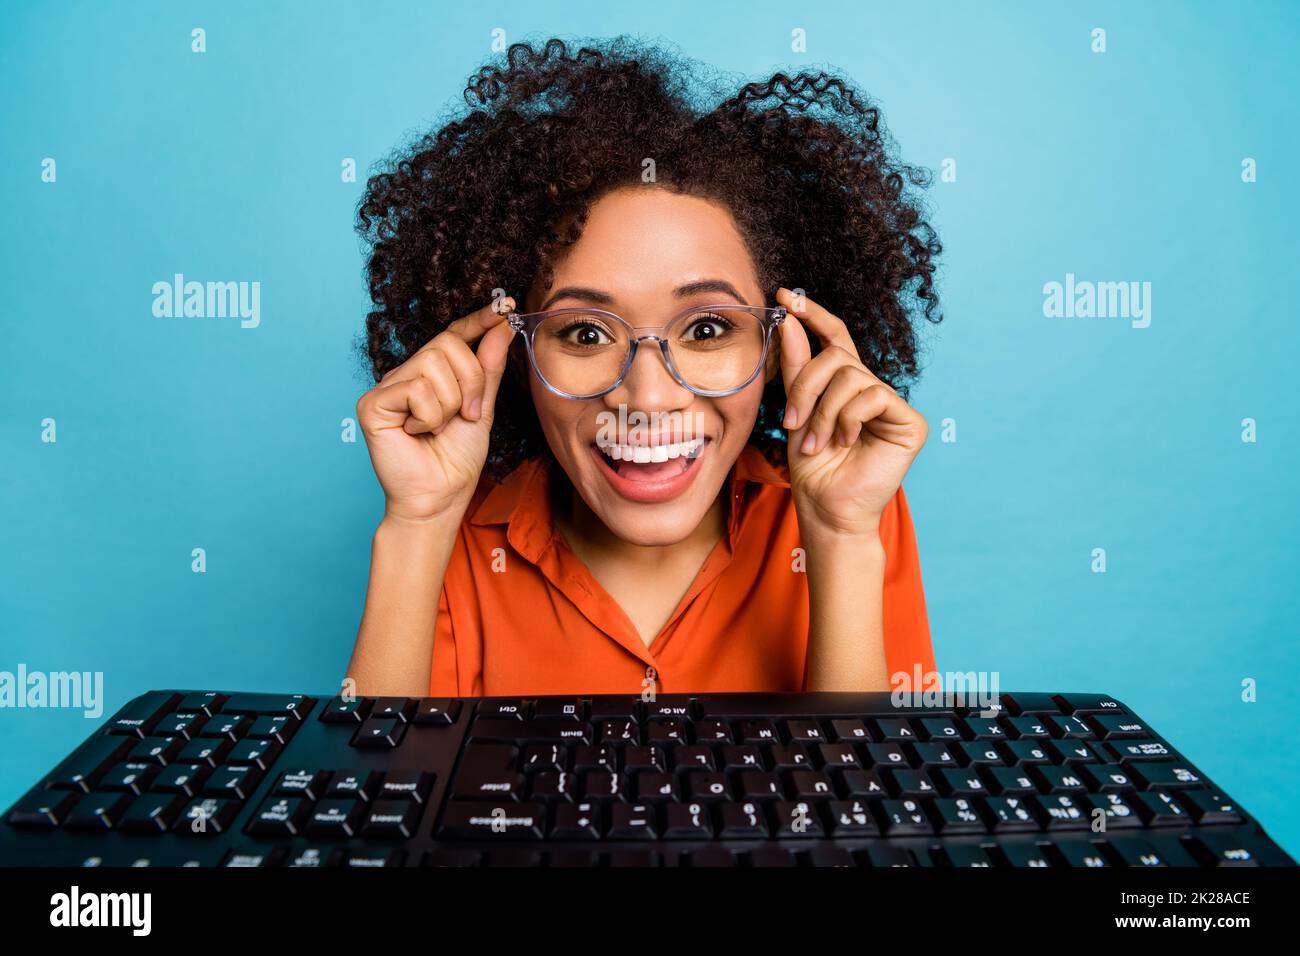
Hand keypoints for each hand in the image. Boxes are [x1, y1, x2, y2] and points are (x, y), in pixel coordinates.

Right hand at [355, 297, 516, 523]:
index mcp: (431, 375)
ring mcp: (387, 387)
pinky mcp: (373, 403)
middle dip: (470, 382)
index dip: (478, 319)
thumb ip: (488, 369)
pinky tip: (416, 433)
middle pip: (448, 345)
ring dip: (449, 404)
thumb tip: (501, 327)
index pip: (454, 335)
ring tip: (438, 428)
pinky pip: (416, 389)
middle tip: (466, 416)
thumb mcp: (482, 408)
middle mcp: (407, 374)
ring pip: (433, 365)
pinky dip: (428, 416)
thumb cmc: (456, 460)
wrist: (439, 497)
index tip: (504, 306)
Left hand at [776, 287, 927, 536]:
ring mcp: (892, 405)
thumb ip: (796, 368)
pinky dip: (849, 419)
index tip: (784, 296)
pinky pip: (873, 396)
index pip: (834, 337)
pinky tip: (846, 442)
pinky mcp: (910, 422)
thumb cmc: (813, 469)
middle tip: (791, 423)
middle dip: (805, 386)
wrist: (828, 511)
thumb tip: (790, 319)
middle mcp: (871, 389)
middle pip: (836, 356)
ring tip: (817, 443)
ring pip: (850, 376)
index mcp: (846, 385)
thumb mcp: (797, 412)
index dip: (812, 313)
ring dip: (823, 412)